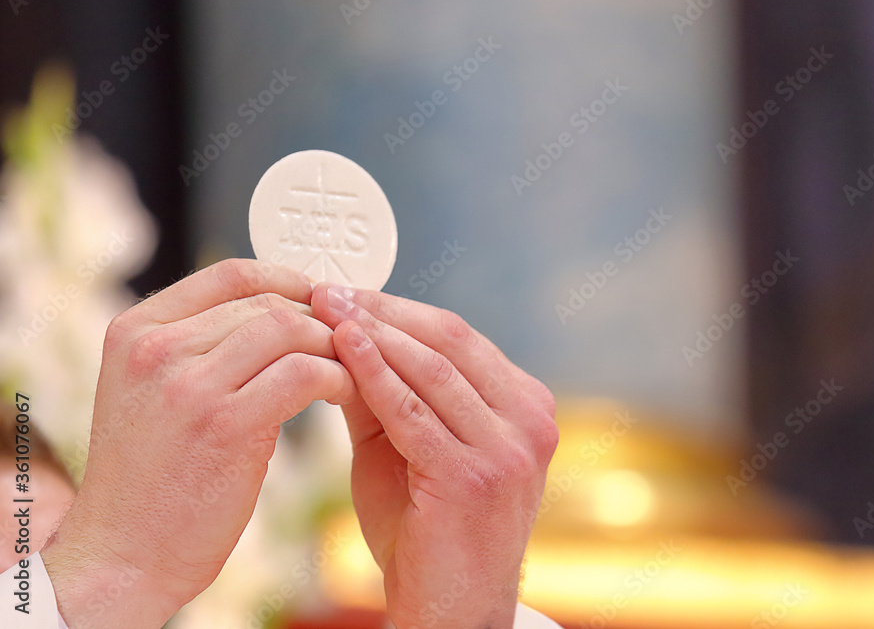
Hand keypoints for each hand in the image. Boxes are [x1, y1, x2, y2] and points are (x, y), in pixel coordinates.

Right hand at [41, 259, 356, 627]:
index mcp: (136, 330)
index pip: (231, 274)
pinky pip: (305, 374)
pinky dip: (337, 378)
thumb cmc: (151, 478)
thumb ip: (198, 347)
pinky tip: (342, 394)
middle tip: (347, 343)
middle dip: (318, 320)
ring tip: (346, 372)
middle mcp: (156, 348)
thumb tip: (276, 313)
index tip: (320, 300)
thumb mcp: (153, 393)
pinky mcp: (225, 423)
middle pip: (267, 301)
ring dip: (332, 348)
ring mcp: (188, 384)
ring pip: (291, 330)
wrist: (121, 556)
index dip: (288, 279)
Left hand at [311, 283, 558, 628]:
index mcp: (525, 406)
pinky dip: (375, 375)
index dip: (400, 309)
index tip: (351, 292)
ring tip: (328, 309)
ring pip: (433, 370)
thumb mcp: (411, 446)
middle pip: (450, 342)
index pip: (459, 338)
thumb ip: (388, 392)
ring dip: (374, 334)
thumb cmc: (428, 530)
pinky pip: (414, 412)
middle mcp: (530, 421)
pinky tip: (343, 347)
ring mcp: (510, 451)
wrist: (447, 607)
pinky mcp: (475, 478)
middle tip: (330, 290)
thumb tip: (345, 331)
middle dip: (384, 311)